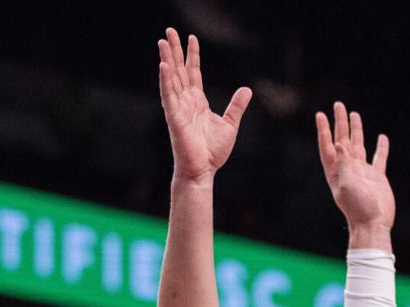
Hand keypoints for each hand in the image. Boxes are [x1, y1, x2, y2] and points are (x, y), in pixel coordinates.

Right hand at [157, 28, 251, 182]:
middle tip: (169, 31)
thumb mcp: (230, 124)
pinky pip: (168, 96)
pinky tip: (163, 66)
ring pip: (171, 78)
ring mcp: (178, 108)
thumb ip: (236, 106)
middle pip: (179, 70)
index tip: (192, 38)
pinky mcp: (174, 118)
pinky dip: (165, 81)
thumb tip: (247, 89)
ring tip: (162, 42)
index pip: (193, 73)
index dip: (192, 55)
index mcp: (198, 102)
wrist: (203, 171)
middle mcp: (186, 102)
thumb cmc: (212, 152)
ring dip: (166, 59)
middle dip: (174, 50)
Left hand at [316, 102, 392, 246]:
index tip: (321, 115)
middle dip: (340, 123)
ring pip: (358, 145)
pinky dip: (381, 147)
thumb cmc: (357, 209)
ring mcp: (363, 173)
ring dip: (356, 131)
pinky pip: (378, 158)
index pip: (328, 146)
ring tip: (354, 114)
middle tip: (339, 105)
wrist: (373, 225)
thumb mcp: (347, 186)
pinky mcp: (377, 177)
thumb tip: (338, 144)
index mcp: (336, 171)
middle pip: (342, 140)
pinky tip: (381, 138)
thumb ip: (342, 165)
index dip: (324, 130)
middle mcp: (348, 169)